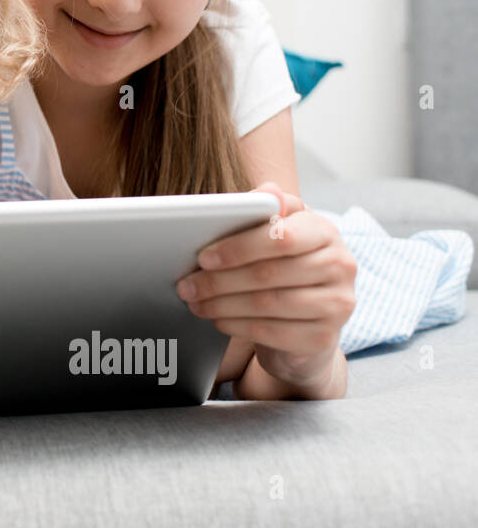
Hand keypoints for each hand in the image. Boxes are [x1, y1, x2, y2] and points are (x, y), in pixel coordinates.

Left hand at [176, 181, 356, 395]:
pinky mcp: (324, 337)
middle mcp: (340, 266)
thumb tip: (267, 190)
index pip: (281, 237)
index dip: (238, 248)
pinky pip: (273, 332)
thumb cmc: (283, 266)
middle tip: (186, 286)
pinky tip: (217, 320)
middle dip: (219, 281)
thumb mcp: (275, 234)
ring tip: (195, 303)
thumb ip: (266, 210)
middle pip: (269, 274)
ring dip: (222, 305)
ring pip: (268, 304)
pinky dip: (237, 326)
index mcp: (325, 232)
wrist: (307, 319)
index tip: (203, 257)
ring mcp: (337, 304)